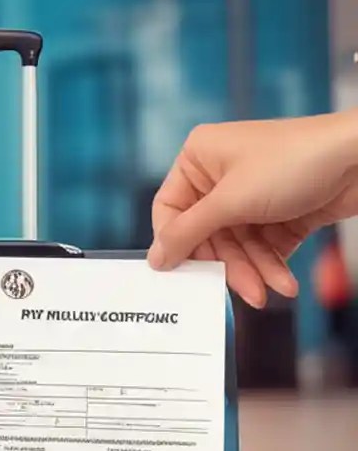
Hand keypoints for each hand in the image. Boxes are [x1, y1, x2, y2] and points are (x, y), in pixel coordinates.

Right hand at [149, 109, 357, 306]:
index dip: (176, 244)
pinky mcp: (280, 211)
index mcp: (199, 158)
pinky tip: (283, 282)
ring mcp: (251, 194)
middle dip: (229, 264)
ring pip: (238, 246)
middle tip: (242, 290)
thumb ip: (187, 232)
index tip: (181, 275)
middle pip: (208, 235)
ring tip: (270, 292)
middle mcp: (220, 175)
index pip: (170, 210)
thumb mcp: (231, 200)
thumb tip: (155, 259)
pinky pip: (264, 247)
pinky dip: (272, 265)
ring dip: (255, 270)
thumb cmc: (295, 161)